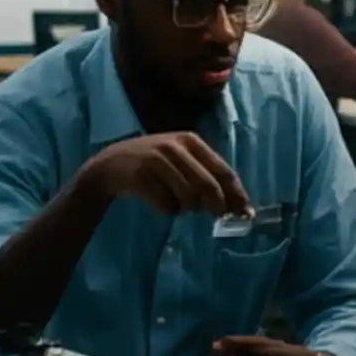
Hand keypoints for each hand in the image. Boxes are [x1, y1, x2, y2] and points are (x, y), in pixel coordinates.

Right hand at [77, 132, 250, 216]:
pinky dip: (167, 210)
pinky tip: (158, 201)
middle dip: (216, 206)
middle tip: (216, 216)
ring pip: (188, 198)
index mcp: (190, 140)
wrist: (110, 165)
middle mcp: (175, 146)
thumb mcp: (180, 159)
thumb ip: (205, 175)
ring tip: (175, 200)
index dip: (237, 194)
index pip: (223, 170)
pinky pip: (167, 206)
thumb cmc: (152, 163)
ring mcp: (157, 161)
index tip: (246, 212)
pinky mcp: (142, 177)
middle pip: (208, 186)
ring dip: (186, 207)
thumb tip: (236, 205)